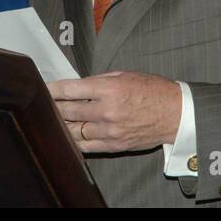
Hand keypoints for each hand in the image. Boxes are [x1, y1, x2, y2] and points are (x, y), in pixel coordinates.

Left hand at [47, 72, 181, 152]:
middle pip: (68, 110)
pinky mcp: (115, 145)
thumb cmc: (153, 90)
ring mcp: (110, 131)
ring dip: (61, 124)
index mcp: (109, 89)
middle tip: (43, 103)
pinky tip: (67, 134)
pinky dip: (74, 140)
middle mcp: (107, 111)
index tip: (43, 88)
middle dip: (53, 106)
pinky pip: (86, 145)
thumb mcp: (125, 75)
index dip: (52, 89)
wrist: (176, 114)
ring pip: (74, 130)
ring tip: (53, 118)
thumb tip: (77, 86)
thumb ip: (99, 81)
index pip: (71, 90)